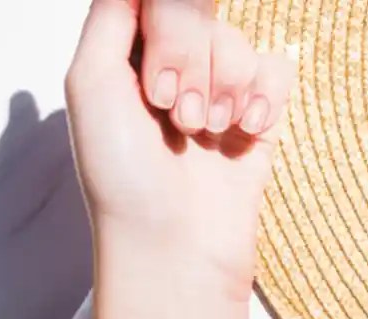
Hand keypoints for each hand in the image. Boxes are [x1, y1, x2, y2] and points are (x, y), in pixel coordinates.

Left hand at [65, 0, 293, 297]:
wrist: (173, 246)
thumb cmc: (122, 176)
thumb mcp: (91, 84)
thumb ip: (111, 13)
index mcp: (125, 58)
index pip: (157, 2)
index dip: (166, 26)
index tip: (157, 80)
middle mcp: (170, 70)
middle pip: (198, 11)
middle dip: (189, 55)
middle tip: (175, 112)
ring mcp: (215, 92)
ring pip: (237, 41)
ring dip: (223, 85)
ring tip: (204, 133)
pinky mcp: (255, 118)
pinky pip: (275, 68)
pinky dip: (263, 95)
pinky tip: (244, 131)